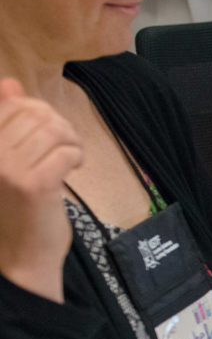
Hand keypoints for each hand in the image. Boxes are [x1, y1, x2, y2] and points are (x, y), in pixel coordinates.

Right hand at [0, 78, 83, 302]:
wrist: (20, 255)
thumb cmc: (15, 206)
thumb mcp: (7, 159)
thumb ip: (6, 121)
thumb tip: (9, 83)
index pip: (13, 105)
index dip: (39, 112)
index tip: (49, 133)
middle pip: (36, 114)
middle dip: (60, 125)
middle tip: (65, 146)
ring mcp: (7, 168)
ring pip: (53, 129)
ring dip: (71, 140)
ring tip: (70, 157)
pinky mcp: (33, 184)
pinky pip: (66, 150)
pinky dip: (77, 155)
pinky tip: (73, 168)